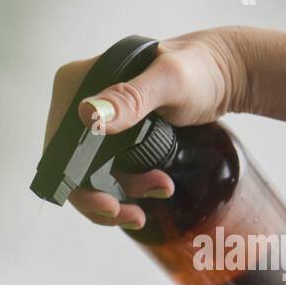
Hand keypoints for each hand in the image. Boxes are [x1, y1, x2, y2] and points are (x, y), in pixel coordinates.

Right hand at [41, 27, 249, 229]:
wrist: (228, 73)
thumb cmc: (200, 69)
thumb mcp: (168, 81)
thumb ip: (131, 98)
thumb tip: (88, 116)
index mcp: (75, 84)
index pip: (57, 147)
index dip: (74, 183)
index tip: (108, 204)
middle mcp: (78, 103)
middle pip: (73, 167)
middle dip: (102, 197)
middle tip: (133, 215)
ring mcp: (97, 123)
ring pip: (92, 174)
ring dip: (122, 194)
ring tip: (161, 190)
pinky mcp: (114, 136)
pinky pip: (109, 172)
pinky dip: (130, 187)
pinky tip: (157, 187)